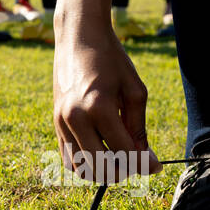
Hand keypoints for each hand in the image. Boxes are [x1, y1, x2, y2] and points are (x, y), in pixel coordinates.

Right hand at [52, 21, 161, 182]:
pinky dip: (86, 163)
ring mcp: (61, 122)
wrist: (79, 38)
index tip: (154, 166)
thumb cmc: (111, 60)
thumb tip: (148, 163)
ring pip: (82, 169)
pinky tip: (101, 152)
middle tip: (135, 161)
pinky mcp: (55, 124)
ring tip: (118, 157)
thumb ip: (140, 129)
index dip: (142, 164)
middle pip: (101, 168)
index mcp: (98, 108)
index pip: (123, 152)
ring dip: (103, 170)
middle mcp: (75, 118)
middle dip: (123, 171)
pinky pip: (68, 159)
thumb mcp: (134, 91)